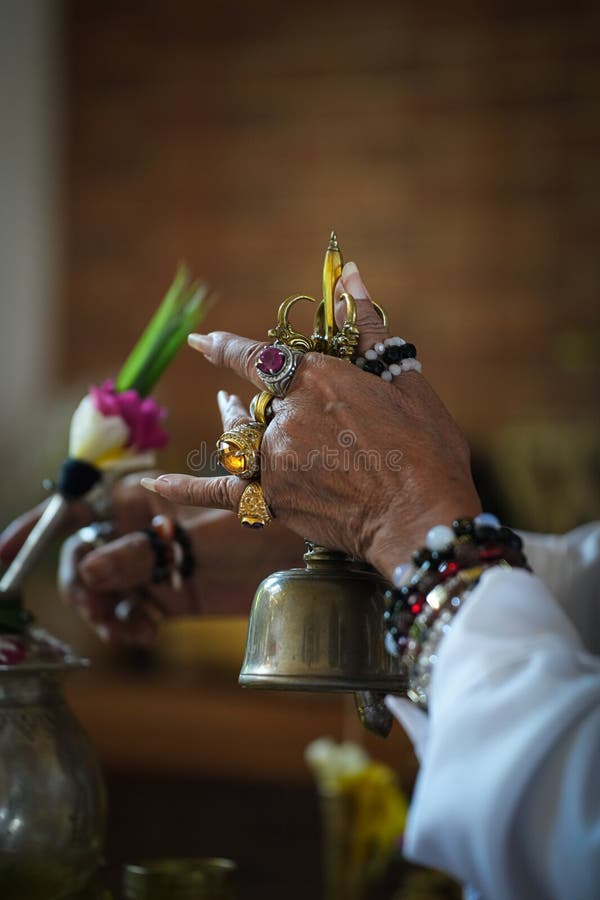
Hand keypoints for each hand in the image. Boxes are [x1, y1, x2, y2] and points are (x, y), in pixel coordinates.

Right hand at [0, 473, 303, 644]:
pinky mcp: (162, 595)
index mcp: (137, 499)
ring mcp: (147, 564)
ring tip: (133, 626)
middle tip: (102, 609)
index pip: (70, 511)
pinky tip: (142, 633)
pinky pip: (122, 614)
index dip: (29, 532)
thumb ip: (141, 552)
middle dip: (81, 587)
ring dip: (102, 612)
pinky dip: (122, 626)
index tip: (1, 560)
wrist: (301, 557)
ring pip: (96, 592)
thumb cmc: (261, 524)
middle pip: (77, 558)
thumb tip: (86, 571)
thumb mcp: (203, 537)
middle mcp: (135, 529)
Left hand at [140, 262, 481, 580]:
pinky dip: (183, 490)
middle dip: (264, 400)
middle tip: (278, 403)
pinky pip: (218, 492)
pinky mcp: (272, 499)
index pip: (258, 357)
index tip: (202, 341)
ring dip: (234, 424)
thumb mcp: (406, 380)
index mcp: (317, 380)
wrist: (422, 517)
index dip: (227, 347)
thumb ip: (368, 327)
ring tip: (229, 410)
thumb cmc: (426, 449)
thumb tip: (350, 273)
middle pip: (255, 402)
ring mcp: (274, 460)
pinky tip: (151, 487)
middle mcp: (286, 416)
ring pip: (238, 437)